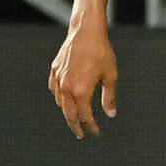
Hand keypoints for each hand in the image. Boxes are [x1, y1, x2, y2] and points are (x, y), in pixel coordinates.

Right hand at [49, 20, 117, 138]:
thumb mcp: (110, 76)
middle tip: (80, 134)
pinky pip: (54, 90)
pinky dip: (59, 98)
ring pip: (60, 103)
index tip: (95, 132)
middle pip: (69, 114)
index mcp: (81, 91)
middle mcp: (66, 87)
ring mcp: (58, 79)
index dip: (91, 126)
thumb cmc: (101, 52)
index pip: (85, 116)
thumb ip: (109, 97)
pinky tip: (64, 100)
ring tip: (74, 117)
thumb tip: (111, 114)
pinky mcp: (54, 70)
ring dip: (67, 112)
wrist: (86, 31)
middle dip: (76, 125)